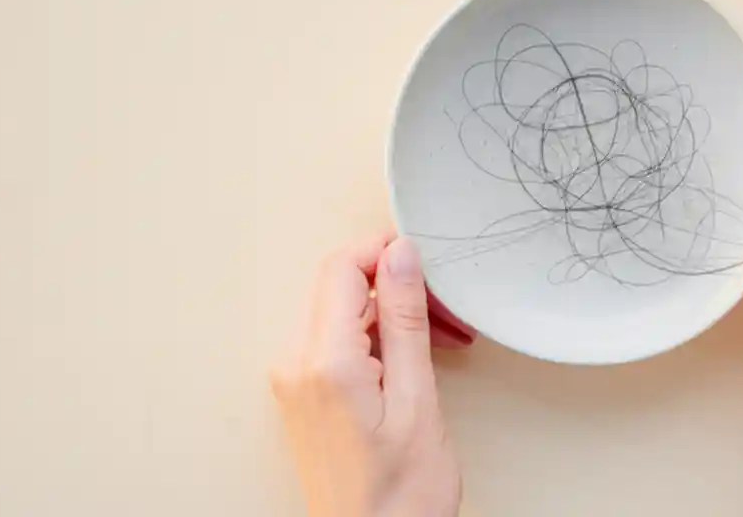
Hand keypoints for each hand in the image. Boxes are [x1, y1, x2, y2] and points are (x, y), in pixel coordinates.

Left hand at [270, 233, 474, 516]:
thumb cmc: (400, 497)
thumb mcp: (418, 400)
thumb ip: (405, 320)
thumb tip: (401, 256)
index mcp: (324, 363)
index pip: (342, 268)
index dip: (385, 250)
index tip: (425, 257)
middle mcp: (296, 366)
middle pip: (341, 287)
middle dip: (397, 285)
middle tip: (447, 313)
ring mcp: (295, 382)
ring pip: (342, 313)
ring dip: (392, 314)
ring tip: (441, 341)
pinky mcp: (304, 396)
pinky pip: (337, 343)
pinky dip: (378, 339)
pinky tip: (414, 359)